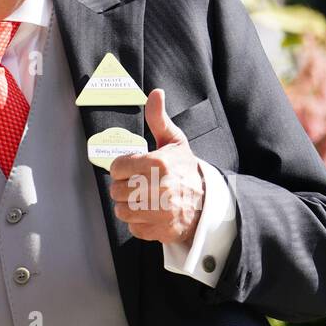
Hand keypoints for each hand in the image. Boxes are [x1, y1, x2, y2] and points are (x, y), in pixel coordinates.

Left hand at [107, 89, 204, 246]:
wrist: (209, 202)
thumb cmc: (186, 169)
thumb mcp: (174, 141)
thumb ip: (159, 119)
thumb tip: (155, 93)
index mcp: (159, 164)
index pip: (117, 168)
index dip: (121, 168)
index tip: (131, 168)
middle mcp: (160, 189)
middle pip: (116, 190)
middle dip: (123, 187)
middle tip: (137, 184)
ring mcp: (161, 213)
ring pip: (122, 210)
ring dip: (128, 205)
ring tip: (141, 198)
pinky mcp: (161, 231)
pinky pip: (133, 227)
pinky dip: (138, 222)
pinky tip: (149, 213)